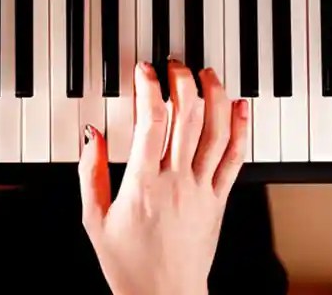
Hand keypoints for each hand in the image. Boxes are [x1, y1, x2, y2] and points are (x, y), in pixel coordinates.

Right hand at [78, 60, 249, 294]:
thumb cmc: (128, 265)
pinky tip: (238, 107)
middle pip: (188, 118)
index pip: (152, 122)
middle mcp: (177, 182)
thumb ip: (91, 172)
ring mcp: (202, 190)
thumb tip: (91, 134)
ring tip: (207, 75)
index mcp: (143, 184)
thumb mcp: (94, 219)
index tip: (144, 70)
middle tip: (175, 65)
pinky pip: (235, 159)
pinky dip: (240, 129)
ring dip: (214, 97)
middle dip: (183, 82)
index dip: (150, 89)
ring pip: (216, 133)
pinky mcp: (220, 201)